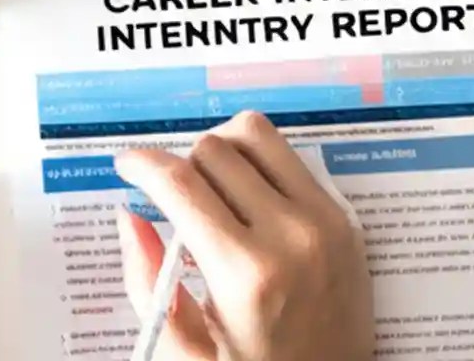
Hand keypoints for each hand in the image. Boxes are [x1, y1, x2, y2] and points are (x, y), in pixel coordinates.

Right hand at [115, 111, 373, 360]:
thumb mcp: (186, 351)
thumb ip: (147, 282)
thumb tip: (129, 215)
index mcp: (246, 273)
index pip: (182, 184)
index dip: (143, 163)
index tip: (127, 165)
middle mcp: (291, 234)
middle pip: (215, 148)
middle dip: (180, 164)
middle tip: (173, 198)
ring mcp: (325, 219)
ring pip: (257, 134)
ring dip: (223, 150)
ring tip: (211, 187)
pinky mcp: (346, 216)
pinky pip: (292, 157)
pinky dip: (260, 164)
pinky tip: (250, 198)